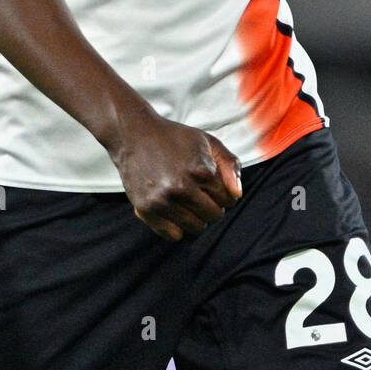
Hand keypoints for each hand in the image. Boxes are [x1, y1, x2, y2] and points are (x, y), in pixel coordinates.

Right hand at [108, 109, 242, 241]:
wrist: (134, 134)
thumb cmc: (175, 138)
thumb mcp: (208, 142)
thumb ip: (230, 165)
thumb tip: (237, 196)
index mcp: (201, 171)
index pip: (228, 200)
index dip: (223, 192)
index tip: (211, 182)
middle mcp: (182, 188)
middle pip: (214, 215)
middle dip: (212, 205)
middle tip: (198, 191)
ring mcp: (162, 200)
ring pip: (196, 227)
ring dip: (196, 216)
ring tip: (186, 199)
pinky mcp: (146, 209)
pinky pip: (174, 235)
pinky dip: (176, 226)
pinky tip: (172, 208)